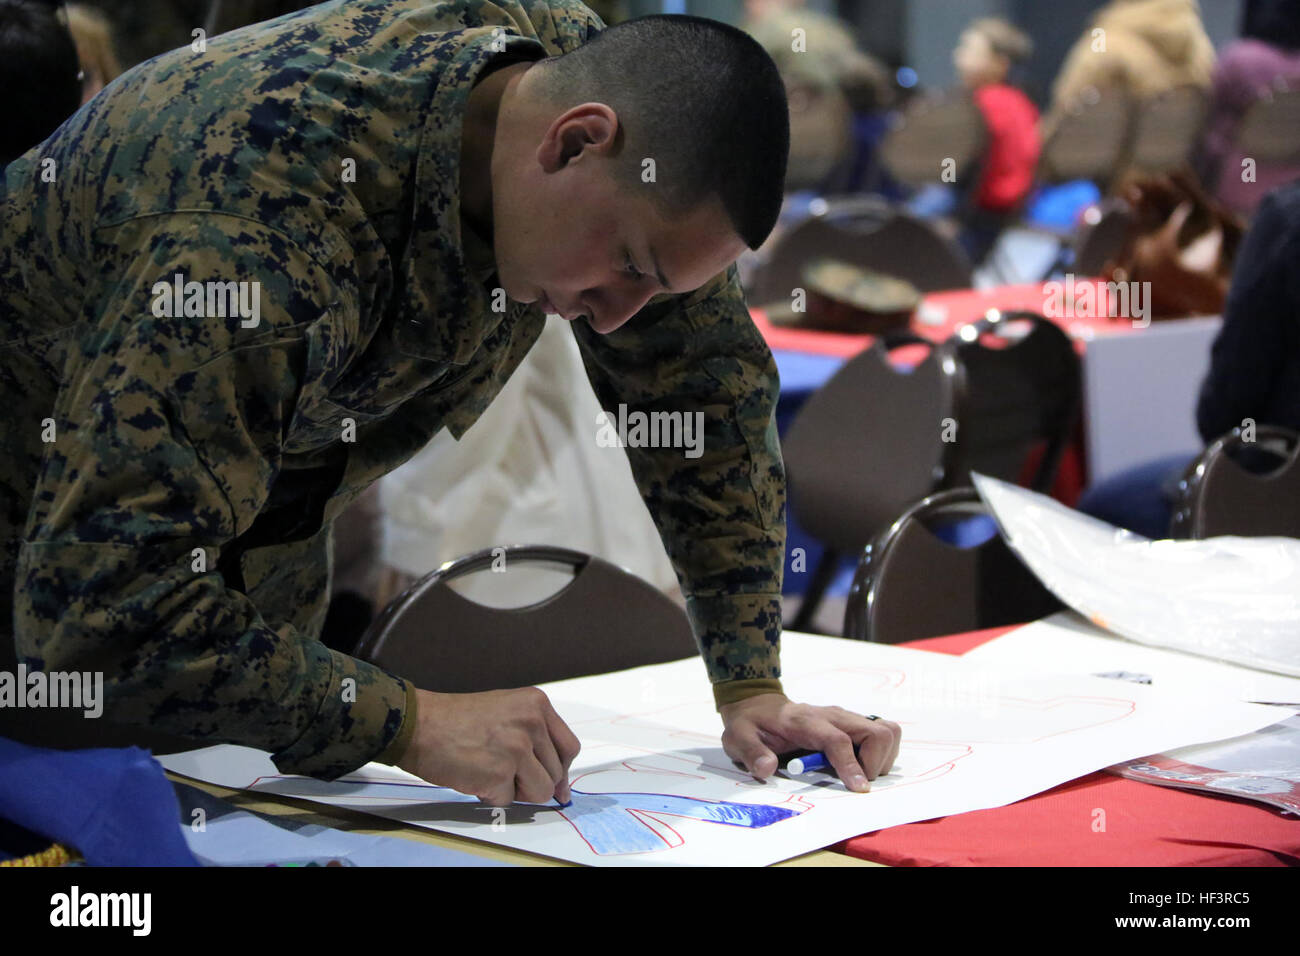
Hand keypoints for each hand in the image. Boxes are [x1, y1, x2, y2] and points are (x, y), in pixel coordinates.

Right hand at [396, 687, 580, 805]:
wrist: (418, 724)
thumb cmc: (457, 721)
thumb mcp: (507, 713)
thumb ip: (536, 739)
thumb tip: (560, 786)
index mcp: (537, 704)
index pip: (570, 747)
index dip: (560, 769)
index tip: (552, 781)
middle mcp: (532, 723)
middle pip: (556, 773)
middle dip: (533, 781)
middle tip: (503, 770)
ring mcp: (517, 748)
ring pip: (540, 791)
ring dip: (515, 790)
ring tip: (489, 771)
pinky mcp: (499, 772)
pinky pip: (508, 800)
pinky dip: (490, 795)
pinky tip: (474, 775)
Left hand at [719, 694, 900, 792]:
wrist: (758, 705)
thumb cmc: (751, 725)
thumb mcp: (738, 739)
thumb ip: (751, 753)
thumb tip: (767, 769)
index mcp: (805, 721)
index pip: (837, 740)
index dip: (851, 764)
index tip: (858, 788)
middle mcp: (832, 716)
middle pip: (876, 731)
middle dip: (875, 764)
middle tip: (856, 782)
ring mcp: (845, 718)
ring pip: (886, 730)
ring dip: (882, 758)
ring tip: (858, 773)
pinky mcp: (853, 723)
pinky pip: (884, 733)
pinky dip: (883, 753)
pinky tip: (860, 764)